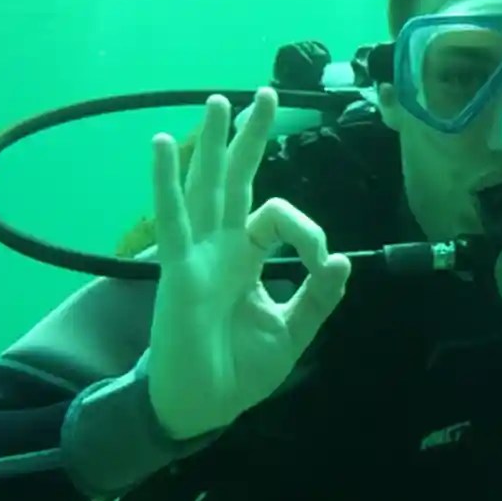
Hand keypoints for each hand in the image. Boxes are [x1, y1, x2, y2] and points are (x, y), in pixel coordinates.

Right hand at [147, 86, 350, 440]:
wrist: (206, 407)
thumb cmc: (241, 371)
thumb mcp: (294, 330)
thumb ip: (318, 295)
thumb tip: (342, 259)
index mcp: (249, 259)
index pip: (278, 217)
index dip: (308, 229)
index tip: (323, 263)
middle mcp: (221, 248)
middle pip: (237, 180)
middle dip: (250, 138)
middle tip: (264, 93)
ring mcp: (197, 255)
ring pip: (206, 187)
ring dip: (212, 144)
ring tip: (219, 101)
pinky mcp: (178, 270)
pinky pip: (172, 218)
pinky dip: (164, 181)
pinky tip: (159, 145)